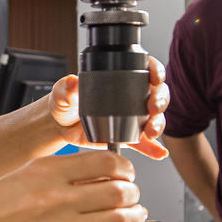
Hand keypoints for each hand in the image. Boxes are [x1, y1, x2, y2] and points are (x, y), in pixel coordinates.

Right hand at [0, 151, 158, 221]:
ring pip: (119, 221)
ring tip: (136, 218)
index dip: (127, 170)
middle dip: (135, 195)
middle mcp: (55, 197)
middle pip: (119, 192)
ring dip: (137, 219)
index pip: (107, 163)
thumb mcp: (24, 175)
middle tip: (133, 198)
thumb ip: (61, 175)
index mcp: (47, 171)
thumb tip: (101, 176)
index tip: (127, 175)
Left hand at [49, 57, 169, 159]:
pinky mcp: (127, 135)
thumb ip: (67, 87)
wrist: (60, 126)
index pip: (145, 68)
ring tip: (151, 131)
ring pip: (154, 117)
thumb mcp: (63, 91)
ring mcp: (132, 116)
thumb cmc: (64, 102)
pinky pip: (143, 142)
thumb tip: (72, 82)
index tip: (155, 78)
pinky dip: (153, 148)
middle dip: (161, 100)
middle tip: (153, 108)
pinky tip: (159, 152)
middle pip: (156, 93)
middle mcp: (131, 95)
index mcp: (119, 76)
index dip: (156, 71)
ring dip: (158, 124)